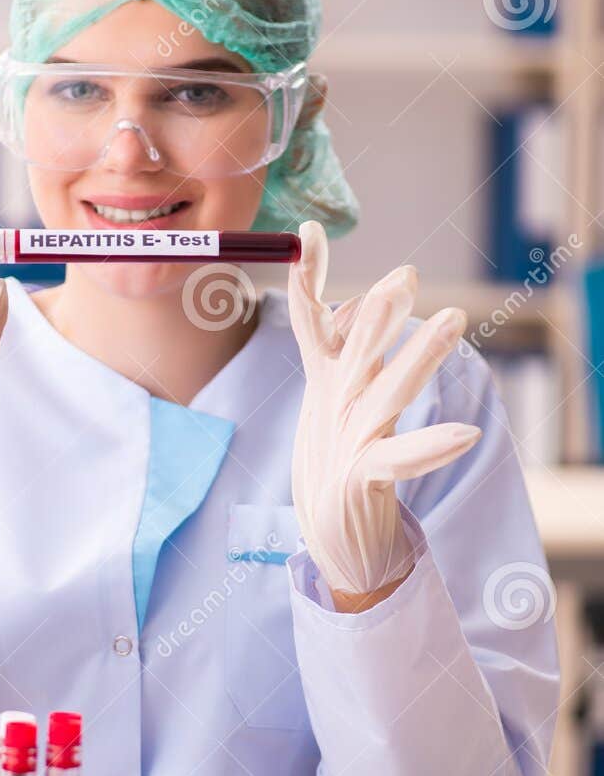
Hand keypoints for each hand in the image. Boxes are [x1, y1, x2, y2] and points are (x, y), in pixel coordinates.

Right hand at [287, 221, 480, 605]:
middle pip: (357, 352)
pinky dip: (431, 447)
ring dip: (417, 358)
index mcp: (329, 385)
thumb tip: (364, 299)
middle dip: (377, 314)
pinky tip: (467, 435)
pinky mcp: (361, 480)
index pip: (312, 324)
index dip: (307, 280)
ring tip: (452, 322)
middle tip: (405, 276)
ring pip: (386, 393)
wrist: (334, 541)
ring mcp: (347, 443)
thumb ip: (354, 348)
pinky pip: (400, 459)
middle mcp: (335, 407)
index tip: (308, 235)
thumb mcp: (344, 398)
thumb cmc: (343, 463)